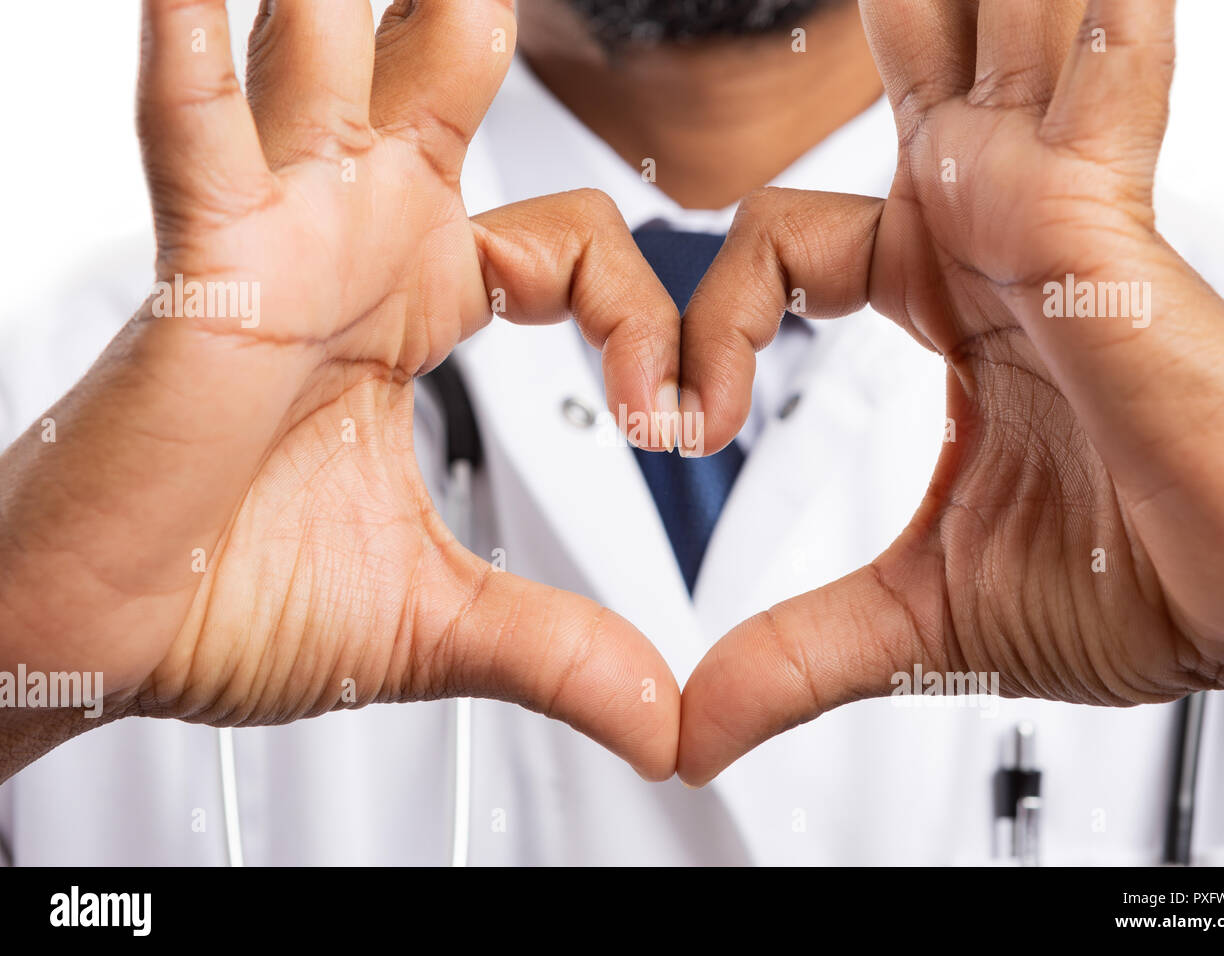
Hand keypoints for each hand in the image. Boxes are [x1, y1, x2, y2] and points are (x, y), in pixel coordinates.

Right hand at [0, 0, 693, 780]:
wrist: (109, 642)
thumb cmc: (235, 599)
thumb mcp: (436, 619)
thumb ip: (560, 650)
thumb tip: (661, 720)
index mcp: (418, 307)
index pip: (577, 241)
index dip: (641, 313)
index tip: (669, 426)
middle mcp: (355, 248)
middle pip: (443, 81)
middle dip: (473, 17)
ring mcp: (279, 243)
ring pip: (323, 64)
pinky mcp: (203, 274)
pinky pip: (197, 139)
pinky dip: (196, 60)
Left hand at [677, 0, 1223, 784]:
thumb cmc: (1139, 581)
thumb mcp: (922, 617)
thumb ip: (798, 651)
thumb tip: (701, 727)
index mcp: (953, 298)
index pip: (782, 247)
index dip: (716, 321)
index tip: (685, 425)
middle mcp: (1000, 236)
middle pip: (919, 79)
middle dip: (896, 20)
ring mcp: (1053, 214)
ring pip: (996, 45)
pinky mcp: (1099, 221)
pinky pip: (1093, 76)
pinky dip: (1086, 18)